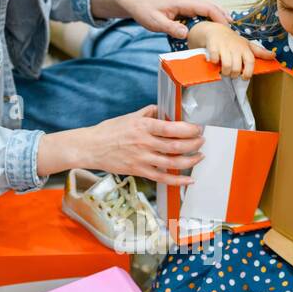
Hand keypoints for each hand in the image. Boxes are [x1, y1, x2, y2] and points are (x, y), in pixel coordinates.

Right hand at [79, 104, 205, 185]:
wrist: (91, 147)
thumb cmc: (109, 131)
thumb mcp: (130, 116)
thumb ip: (149, 113)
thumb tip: (164, 111)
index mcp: (143, 126)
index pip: (172, 128)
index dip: (189, 129)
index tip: (197, 129)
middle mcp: (144, 143)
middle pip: (176, 145)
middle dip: (194, 144)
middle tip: (201, 141)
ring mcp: (142, 158)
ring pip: (173, 163)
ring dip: (190, 160)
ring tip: (199, 157)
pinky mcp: (139, 171)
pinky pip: (163, 178)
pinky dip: (178, 180)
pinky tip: (189, 179)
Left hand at [113, 0, 229, 39]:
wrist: (136, 2)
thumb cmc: (145, 11)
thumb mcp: (156, 22)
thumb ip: (171, 27)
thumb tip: (186, 33)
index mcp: (184, 2)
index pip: (207, 8)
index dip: (219, 18)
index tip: (228, 29)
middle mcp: (189, 1)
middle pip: (212, 7)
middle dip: (224, 17)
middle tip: (235, 31)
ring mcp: (188, 4)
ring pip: (209, 9)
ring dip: (219, 18)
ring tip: (229, 31)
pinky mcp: (186, 9)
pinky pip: (202, 13)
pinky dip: (211, 18)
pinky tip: (215, 29)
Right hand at [194, 22, 275, 78]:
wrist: (216, 30)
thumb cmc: (234, 41)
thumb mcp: (247, 45)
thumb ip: (260, 52)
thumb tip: (274, 55)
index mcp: (245, 49)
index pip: (250, 62)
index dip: (247, 73)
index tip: (244, 77)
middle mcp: (236, 48)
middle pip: (236, 68)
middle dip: (233, 75)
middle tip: (231, 73)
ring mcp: (224, 47)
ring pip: (226, 66)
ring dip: (224, 72)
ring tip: (224, 70)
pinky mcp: (213, 47)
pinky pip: (214, 60)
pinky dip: (214, 63)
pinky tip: (215, 61)